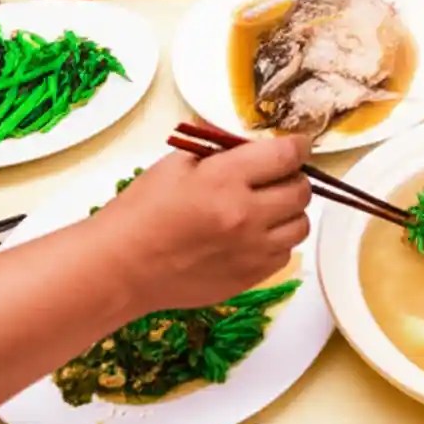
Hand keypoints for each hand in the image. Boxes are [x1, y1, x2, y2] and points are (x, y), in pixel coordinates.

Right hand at [93, 137, 312, 310]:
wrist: (121, 267)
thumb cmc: (141, 211)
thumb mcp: (176, 164)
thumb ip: (220, 152)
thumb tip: (254, 146)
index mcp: (226, 179)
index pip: (287, 155)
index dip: (297, 146)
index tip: (295, 146)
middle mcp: (246, 215)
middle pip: (301, 191)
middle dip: (293, 178)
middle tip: (276, 177)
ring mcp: (251, 250)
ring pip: (300, 225)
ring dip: (289, 212)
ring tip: (266, 208)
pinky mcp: (249, 277)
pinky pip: (285, 254)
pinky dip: (277, 241)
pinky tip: (253, 236)